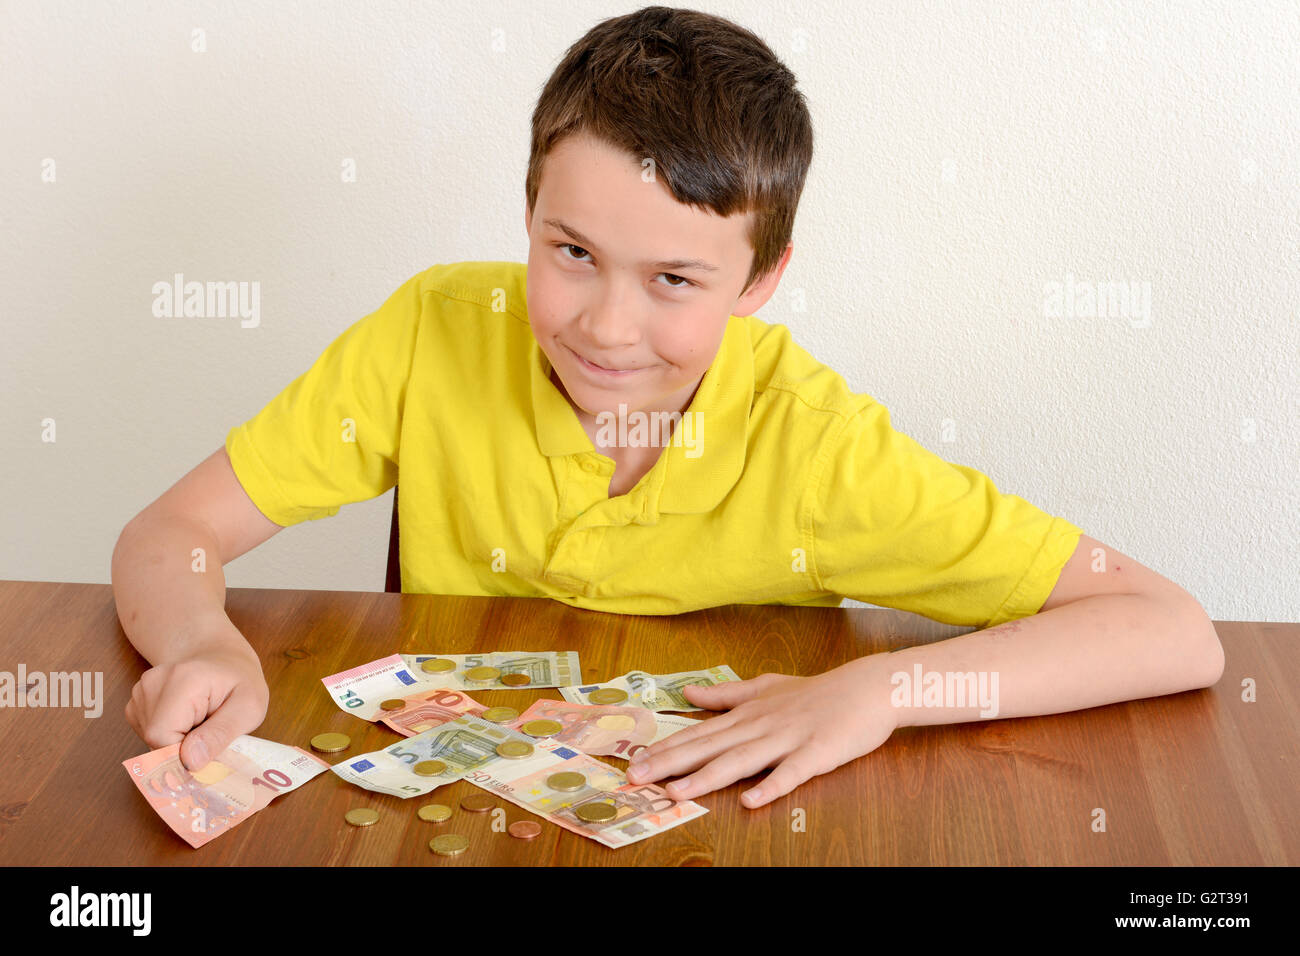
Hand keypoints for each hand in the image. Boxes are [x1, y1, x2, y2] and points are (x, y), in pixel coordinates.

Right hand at [125, 638, 268, 771]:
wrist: (222, 659)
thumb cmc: (240, 682)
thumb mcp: (249, 707)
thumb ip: (221, 734)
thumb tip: (190, 762)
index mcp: (182, 680)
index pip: (162, 737)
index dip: (184, 755)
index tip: (210, 750)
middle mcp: (153, 682)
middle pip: (155, 741)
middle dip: (183, 749)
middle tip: (210, 730)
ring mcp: (140, 691)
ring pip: (150, 741)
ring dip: (177, 742)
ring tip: (200, 721)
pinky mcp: (136, 702)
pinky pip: (148, 735)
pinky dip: (168, 736)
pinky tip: (187, 720)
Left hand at [625, 658, 897, 807]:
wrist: (868, 688)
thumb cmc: (816, 692)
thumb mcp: (766, 686)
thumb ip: (726, 694)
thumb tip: (689, 692)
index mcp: (747, 713)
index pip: (700, 732)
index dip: (667, 748)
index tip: (634, 761)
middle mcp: (760, 725)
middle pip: (710, 747)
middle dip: (671, 763)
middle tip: (635, 777)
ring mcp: (788, 739)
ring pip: (741, 760)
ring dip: (707, 776)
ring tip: (676, 792)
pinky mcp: (817, 753)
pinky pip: (791, 772)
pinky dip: (771, 786)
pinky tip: (750, 801)